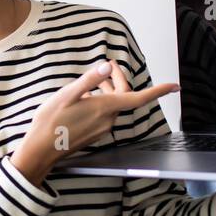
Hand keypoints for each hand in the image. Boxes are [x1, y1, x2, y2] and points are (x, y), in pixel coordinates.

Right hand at [11, 60, 178, 186]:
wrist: (41, 150)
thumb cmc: (50, 122)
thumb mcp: (66, 95)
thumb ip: (88, 81)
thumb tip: (105, 67)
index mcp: (104, 108)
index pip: (138, 98)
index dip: (158, 91)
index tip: (174, 86)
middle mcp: (108, 120)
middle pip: (124, 96)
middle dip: (119, 79)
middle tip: (106, 65)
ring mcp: (102, 128)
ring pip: (114, 104)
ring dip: (108, 89)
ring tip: (91, 81)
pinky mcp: (95, 133)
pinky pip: (105, 113)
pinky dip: (101, 101)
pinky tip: (84, 97)